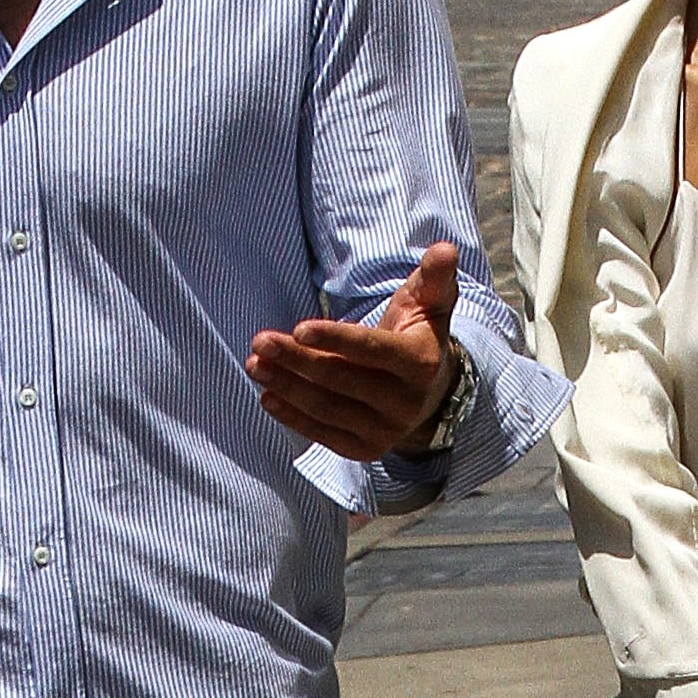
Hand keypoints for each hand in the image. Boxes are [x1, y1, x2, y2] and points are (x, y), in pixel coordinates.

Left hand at [245, 243, 460, 459]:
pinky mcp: (366, 449)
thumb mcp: (430, 303)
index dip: (335, 339)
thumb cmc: (418, 334)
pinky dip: (293, 418)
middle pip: (341, 380)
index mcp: (420, 363)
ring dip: (286, 387)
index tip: (298, 329)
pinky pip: (324, 434)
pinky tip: (267, 396)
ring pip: (327, 408)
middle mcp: (405, 403)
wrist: (427, 391)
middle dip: (297, 360)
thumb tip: (443, 248)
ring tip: (254, 364)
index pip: (372, 351)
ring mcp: (386, 431)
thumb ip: (434, 276)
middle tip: (260, 342)